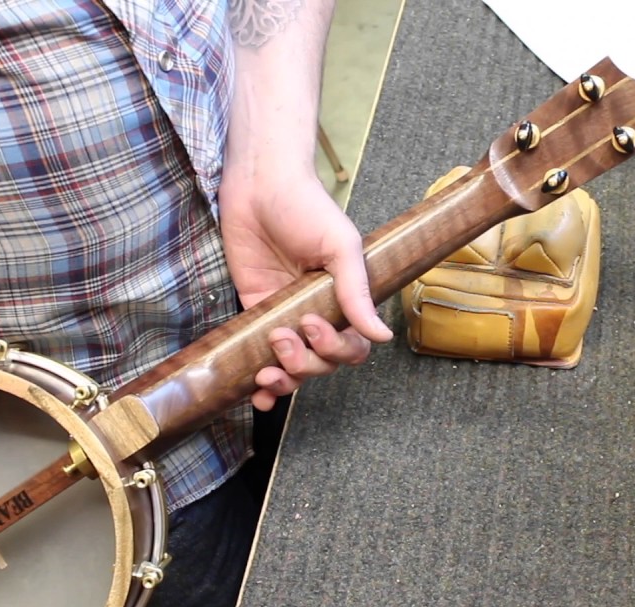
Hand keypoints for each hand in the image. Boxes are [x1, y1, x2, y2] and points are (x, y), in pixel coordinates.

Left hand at [219, 170, 392, 411]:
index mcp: (344, 300)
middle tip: (282, 335)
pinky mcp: (254, 314)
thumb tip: (381, 335)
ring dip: (284, 379)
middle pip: (321, 365)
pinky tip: (258, 394)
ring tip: (266, 368)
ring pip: (294, 370)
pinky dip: (261, 385)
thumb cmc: (306, 206)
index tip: (311, 324)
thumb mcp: (340, 246)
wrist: (259, 183)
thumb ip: (356, 292)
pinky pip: (260, 359)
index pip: (351, 346)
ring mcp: (285, 317)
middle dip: (304, 363)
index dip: (334, 349)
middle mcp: (318, 313)